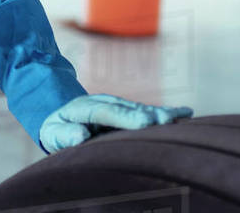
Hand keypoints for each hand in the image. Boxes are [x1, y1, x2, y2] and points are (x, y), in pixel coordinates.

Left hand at [40, 93, 192, 152]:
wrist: (61, 114)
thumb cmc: (58, 129)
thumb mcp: (53, 133)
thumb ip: (64, 135)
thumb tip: (80, 136)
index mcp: (85, 108)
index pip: (106, 112)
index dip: (126, 117)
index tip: (144, 122)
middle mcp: (105, 103)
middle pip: (128, 109)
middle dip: (147, 115)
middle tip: (167, 121)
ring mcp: (118, 105)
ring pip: (141, 109)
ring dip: (160, 114)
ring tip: (181, 117)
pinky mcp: (129, 112)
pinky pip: (148, 111)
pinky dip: (166, 112)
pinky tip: (186, 113)